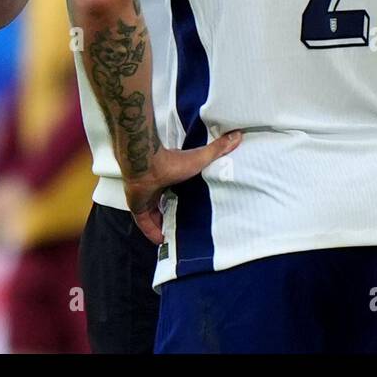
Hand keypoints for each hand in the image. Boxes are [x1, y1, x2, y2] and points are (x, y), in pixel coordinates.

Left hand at [125, 131, 242, 243]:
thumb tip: (238, 134)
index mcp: (172, 176)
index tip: (195, 209)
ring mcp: (146, 197)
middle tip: (186, 228)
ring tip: (176, 238)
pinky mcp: (138, 207)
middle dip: (174, 215)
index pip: (179, 190)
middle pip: (166, 204)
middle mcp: (158, 187)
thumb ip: (217, 149)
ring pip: (155, 215)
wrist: (147, 166)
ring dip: (164, 225)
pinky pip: (144, 224)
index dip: (185, 200)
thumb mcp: (200, 157)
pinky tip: (161, 242)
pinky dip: (152, 233)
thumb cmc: (172, 162)